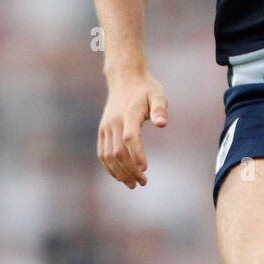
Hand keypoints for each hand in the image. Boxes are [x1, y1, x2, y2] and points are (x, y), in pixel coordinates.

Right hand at [97, 71, 167, 187]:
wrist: (125, 78)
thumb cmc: (146, 89)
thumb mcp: (158, 95)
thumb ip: (160, 109)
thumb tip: (162, 124)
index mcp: (129, 114)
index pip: (130, 138)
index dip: (136, 155)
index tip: (145, 169)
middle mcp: (114, 122)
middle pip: (118, 151)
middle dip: (129, 170)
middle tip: (142, 182)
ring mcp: (106, 127)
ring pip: (108, 155)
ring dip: (119, 172)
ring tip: (132, 184)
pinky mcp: (102, 130)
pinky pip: (102, 152)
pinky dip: (109, 166)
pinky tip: (120, 176)